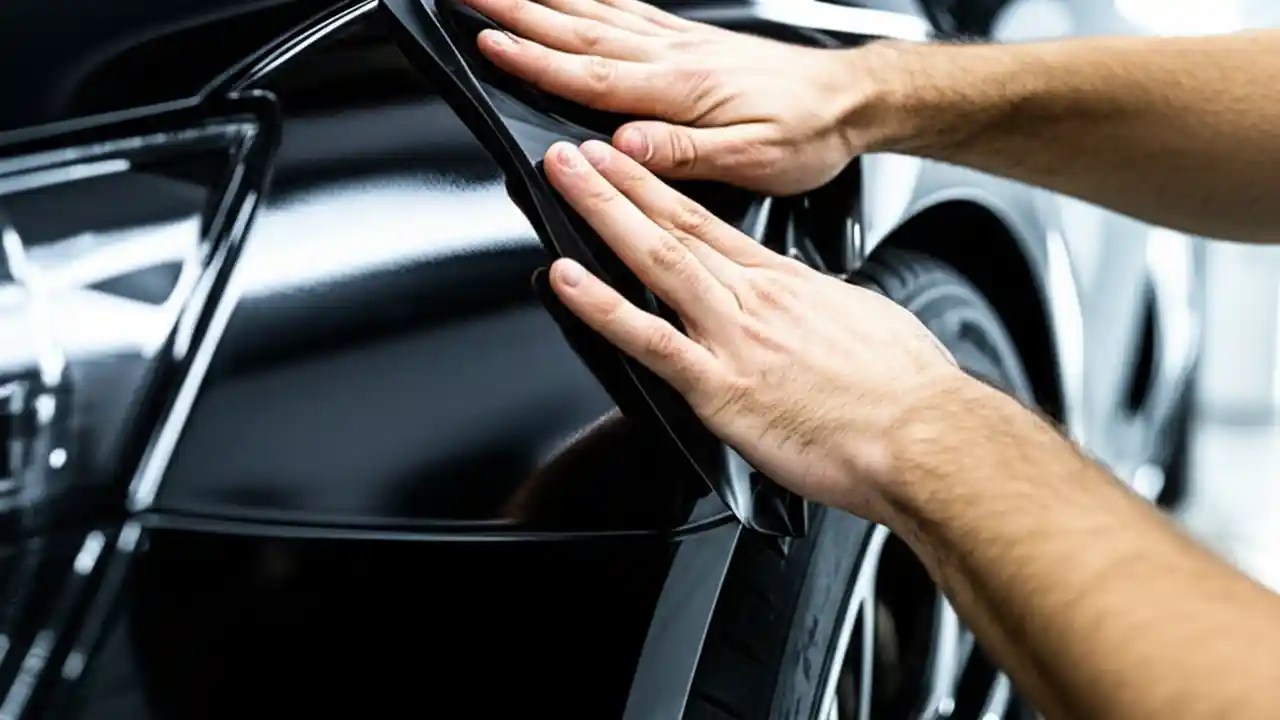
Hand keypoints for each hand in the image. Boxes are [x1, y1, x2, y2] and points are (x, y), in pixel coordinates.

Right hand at [463, 0, 890, 194]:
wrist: (847, 101)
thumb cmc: (803, 135)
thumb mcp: (750, 159)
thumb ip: (682, 153)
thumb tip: (624, 149)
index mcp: (679, 90)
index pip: (591, 76)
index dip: (535, 62)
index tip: (489, 44)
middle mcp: (673, 57)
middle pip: (580, 32)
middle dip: (519, 13)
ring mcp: (680, 43)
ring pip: (597, 16)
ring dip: (544, 1)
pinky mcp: (691, 42)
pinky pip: (628, 11)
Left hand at [540, 139, 961, 520]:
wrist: (925, 436)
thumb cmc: (905, 391)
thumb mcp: (863, 320)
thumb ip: (821, 306)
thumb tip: (809, 302)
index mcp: (786, 284)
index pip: (709, 223)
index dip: (660, 190)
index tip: (627, 164)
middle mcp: (754, 300)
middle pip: (675, 227)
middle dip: (618, 184)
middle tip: (575, 153)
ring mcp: (734, 340)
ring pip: (657, 262)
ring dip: (604, 216)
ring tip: (565, 183)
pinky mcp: (722, 388)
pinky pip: (650, 340)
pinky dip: (603, 307)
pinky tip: (568, 280)